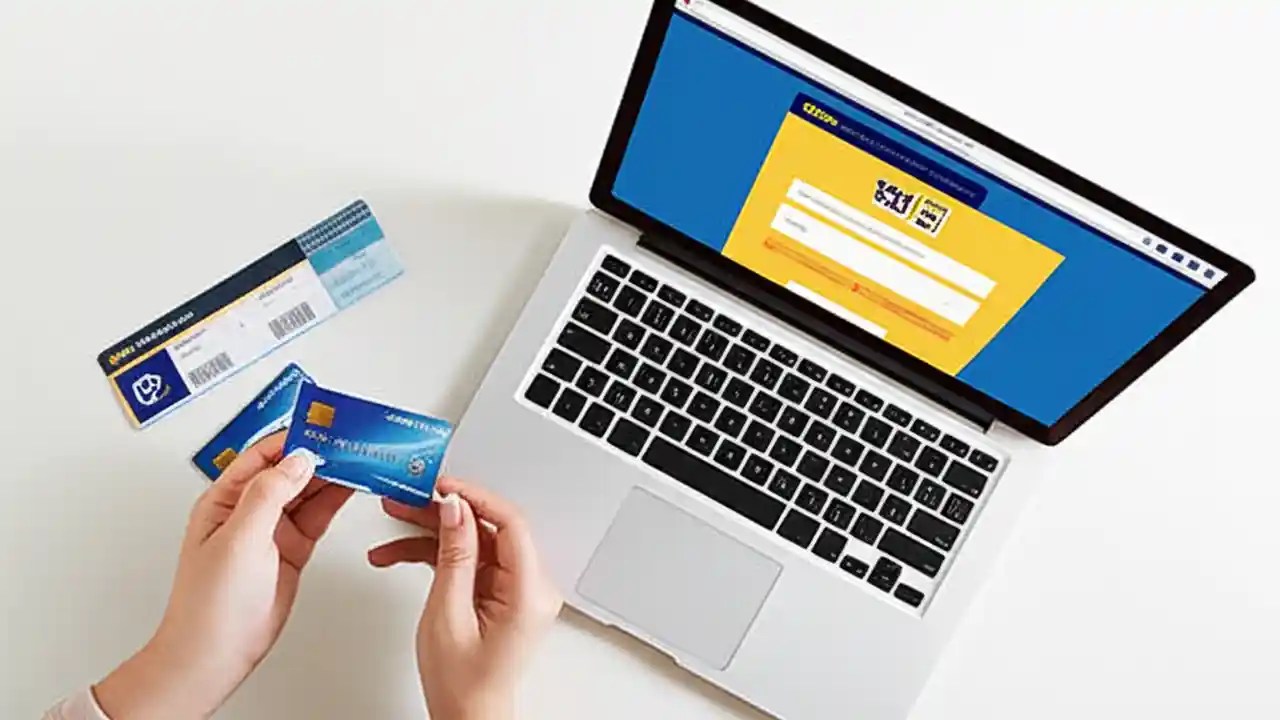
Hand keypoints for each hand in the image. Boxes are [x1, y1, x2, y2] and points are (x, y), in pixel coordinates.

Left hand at [94, 432, 353, 718]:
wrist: (215, 654)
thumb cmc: (209, 603)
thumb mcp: (238, 539)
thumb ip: (269, 494)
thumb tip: (297, 459)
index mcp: (225, 499)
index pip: (263, 455)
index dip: (293, 437)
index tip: (323, 425)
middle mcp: (249, 510)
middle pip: (290, 468)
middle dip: (320, 452)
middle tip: (351, 439)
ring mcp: (272, 530)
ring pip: (308, 490)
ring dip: (333, 474)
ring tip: (360, 457)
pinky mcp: (293, 549)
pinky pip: (319, 515)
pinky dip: (338, 499)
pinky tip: (353, 486)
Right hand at [369, 478, 562, 719]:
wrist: (467, 716)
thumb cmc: (462, 684)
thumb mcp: (447, 614)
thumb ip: (453, 556)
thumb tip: (456, 511)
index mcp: (528, 592)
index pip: (511, 524)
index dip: (476, 498)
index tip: (443, 487)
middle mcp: (529, 587)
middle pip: (488, 530)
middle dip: (444, 514)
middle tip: (407, 501)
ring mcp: (513, 589)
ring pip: (474, 542)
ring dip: (432, 533)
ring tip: (394, 523)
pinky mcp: (498, 592)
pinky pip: (469, 560)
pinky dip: (436, 554)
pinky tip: (401, 552)